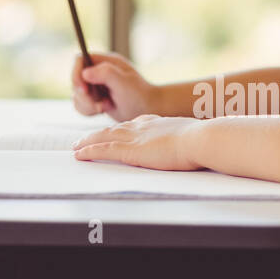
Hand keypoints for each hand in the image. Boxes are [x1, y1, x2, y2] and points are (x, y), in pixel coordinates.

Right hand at [71, 51, 159, 120]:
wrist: (149, 110)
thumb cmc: (139, 95)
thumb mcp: (123, 83)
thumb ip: (105, 74)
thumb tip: (85, 73)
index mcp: (106, 61)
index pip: (80, 60)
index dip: (76, 73)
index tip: (84, 89)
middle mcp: (99, 71)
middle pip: (76, 79)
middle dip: (84, 95)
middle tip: (98, 105)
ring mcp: (96, 85)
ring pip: (77, 94)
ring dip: (87, 104)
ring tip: (104, 107)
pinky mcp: (95, 99)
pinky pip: (80, 105)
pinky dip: (88, 111)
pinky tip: (104, 110)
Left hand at [73, 114, 203, 170]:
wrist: (201, 139)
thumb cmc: (203, 140)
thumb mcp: (193, 136)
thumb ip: (187, 140)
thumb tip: (197, 144)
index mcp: (157, 123)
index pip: (134, 124)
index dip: (121, 128)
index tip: (114, 131)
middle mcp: (142, 127)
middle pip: (114, 129)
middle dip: (98, 134)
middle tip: (84, 138)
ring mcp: (136, 138)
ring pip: (104, 137)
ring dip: (87, 142)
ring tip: (76, 147)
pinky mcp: (131, 151)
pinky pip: (104, 150)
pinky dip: (89, 151)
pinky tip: (79, 155)